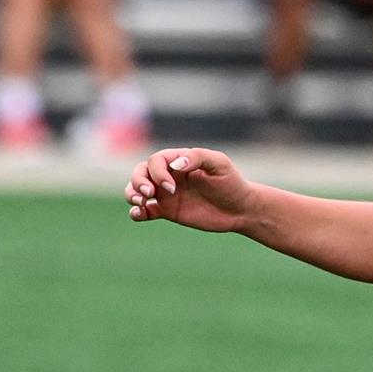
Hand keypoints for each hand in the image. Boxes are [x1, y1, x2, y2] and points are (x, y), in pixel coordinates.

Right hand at [124, 148, 252, 231]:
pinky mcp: (168, 211)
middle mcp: (169, 175)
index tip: (171, 187)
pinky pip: (145, 211)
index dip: (157, 173)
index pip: (155, 161)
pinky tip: (139, 214)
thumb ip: (197, 157)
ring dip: (132, 194)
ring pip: (137, 190)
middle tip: (149, 194)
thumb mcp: (219, 164)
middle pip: (140, 172)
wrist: (240, 209)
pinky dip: (136, 212)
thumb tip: (175, 164)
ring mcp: (167, 194)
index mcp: (179, 161)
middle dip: (138, 181)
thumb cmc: (232, 183)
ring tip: (141, 203)